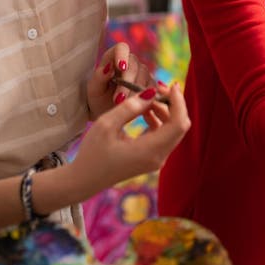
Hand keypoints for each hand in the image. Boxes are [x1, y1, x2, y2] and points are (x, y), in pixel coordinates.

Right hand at [70, 82, 189, 200]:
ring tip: (147, 98)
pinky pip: (164, 136)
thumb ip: (130, 107)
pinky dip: (159, 120)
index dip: (178, 101)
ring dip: (165, 111)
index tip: (170, 84)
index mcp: (150, 151)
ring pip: (173, 130)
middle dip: (173, 104)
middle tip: (158, 88)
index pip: (179, 124)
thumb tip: (151, 93)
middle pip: (180, 126)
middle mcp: (158, 158)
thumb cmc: (92, 153)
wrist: (84, 180)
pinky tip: (144, 112)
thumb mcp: (107, 124)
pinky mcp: (150, 159)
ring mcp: (156, 160)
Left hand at [87, 42, 151, 118]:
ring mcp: (142, 73)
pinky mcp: (150, 85)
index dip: (122, 55)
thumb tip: (108, 68)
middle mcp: (130, 61)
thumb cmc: (98, 98)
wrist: (106, 113)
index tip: (121, 67)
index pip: (121, 48)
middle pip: (134, 65)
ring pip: (145, 76)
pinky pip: (153, 88)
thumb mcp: (94, 90)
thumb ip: (99, 77)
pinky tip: (137, 107)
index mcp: (114, 57)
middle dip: (127, 83)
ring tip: (124, 106)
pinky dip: (146, 97)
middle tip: (118, 100)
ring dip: (135, 92)